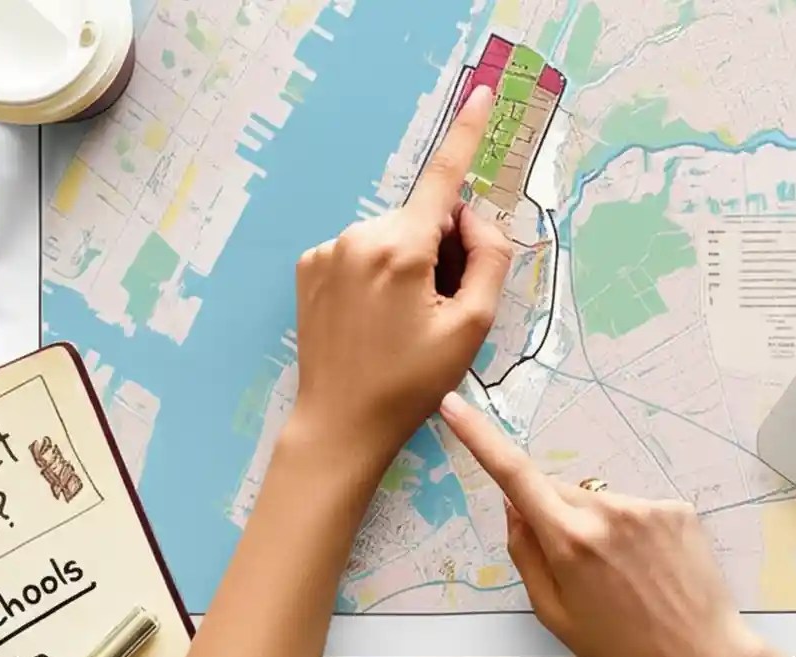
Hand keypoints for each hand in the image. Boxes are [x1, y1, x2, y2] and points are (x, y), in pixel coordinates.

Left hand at [291, 85, 511, 456]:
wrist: (340, 423)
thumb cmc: (412, 383)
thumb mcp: (471, 327)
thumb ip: (487, 259)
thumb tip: (473, 217)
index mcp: (401, 248)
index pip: (443, 177)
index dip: (467, 134)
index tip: (480, 95)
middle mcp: (358, 235)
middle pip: (421, 217)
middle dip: (441, 246)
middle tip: (442, 306)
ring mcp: (327, 250)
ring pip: (391, 235)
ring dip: (409, 261)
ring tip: (404, 320)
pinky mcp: (308, 266)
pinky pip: (360, 251)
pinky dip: (377, 272)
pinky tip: (374, 316)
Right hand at [439, 392, 771, 656]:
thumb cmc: (623, 652)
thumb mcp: (555, 615)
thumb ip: (526, 554)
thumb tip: (513, 507)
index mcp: (570, 542)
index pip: (513, 476)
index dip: (479, 437)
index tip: (454, 405)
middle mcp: (607, 512)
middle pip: (559, 493)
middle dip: (556, 518)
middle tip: (579, 572)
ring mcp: (647, 506)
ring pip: (599, 503)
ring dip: (599, 528)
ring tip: (624, 578)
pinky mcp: (677, 509)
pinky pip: (636, 510)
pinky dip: (634, 533)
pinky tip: (651, 570)